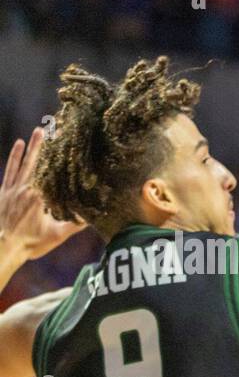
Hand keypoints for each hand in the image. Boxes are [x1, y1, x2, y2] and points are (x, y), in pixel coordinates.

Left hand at [0, 128, 84, 262]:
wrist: (3, 247)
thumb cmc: (30, 243)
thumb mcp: (56, 236)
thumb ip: (74, 225)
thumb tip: (93, 217)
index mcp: (39, 197)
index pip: (52, 174)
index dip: (59, 158)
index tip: (65, 144)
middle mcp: (26, 188)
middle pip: (37, 163)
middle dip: (43, 145)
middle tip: (50, 128)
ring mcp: (13, 189)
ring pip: (23, 163)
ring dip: (30, 147)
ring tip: (37, 131)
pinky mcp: (5, 192)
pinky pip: (10, 170)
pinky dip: (14, 158)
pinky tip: (17, 146)